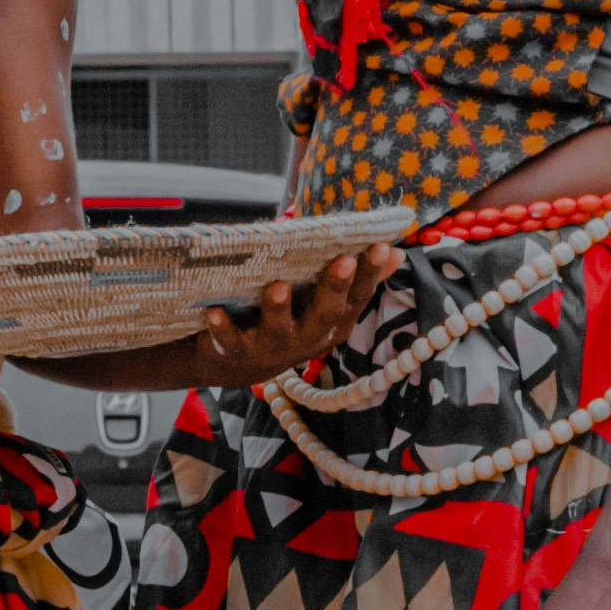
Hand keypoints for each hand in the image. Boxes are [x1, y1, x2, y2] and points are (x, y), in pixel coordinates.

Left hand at [173, 244, 401, 385]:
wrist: (236, 363)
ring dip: (279, 310)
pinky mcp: (237, 352)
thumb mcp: (322, 301)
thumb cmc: (286, 319)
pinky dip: (222, 328)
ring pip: (280, 331)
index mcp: (331, 324)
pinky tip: (213, 311)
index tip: (380, 246)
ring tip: (277, 288)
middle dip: (334, 288)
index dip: (370, 274)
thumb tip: (396, 253)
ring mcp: (273, 348)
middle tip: (343, 261)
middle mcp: (307, 339)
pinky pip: (230, 341)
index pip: (357, 298)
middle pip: (325, 315)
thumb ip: (353, 278)